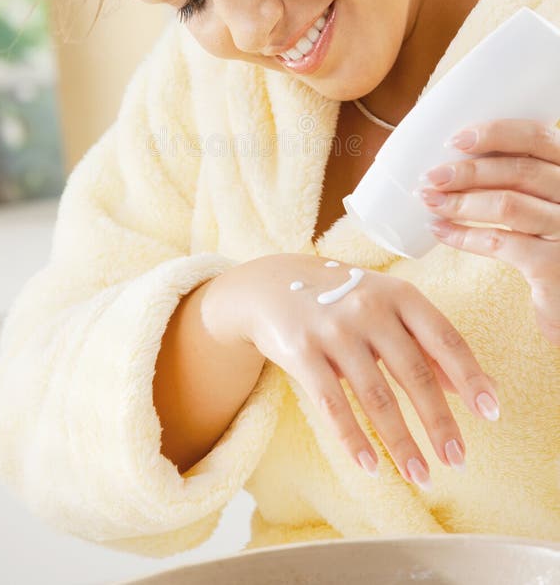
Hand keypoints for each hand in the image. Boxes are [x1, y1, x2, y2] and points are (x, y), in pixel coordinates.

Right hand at [201, 253, 500, 488]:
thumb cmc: (342, 298)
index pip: (444, 338)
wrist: (271, 285)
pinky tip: (371, 465)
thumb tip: (469, 388)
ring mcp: (334, 329)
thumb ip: (425, 343)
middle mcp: (369, 308)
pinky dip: (354, 439)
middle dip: (439, 422)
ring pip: (376, 396)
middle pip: (413, 373)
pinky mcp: (302, 351)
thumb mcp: (386, 307)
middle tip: (458, 460)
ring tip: (421, 476)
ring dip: (402, 442)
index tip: (491, 412)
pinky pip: (333, 404)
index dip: (470, 377)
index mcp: (398, 294)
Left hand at [417, 118, 559, 345]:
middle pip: (520, 170)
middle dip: (468, 171)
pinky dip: (464, 236)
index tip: (455, 140)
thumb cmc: (552, 246)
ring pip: (508, 205)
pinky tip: (441, 231)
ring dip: (461, 201)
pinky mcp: (555, 267)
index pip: (538, 137)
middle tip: (431, 176)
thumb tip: (457, 158)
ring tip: (430, 201)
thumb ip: (521, 179)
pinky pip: (501, 243)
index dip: (496, 134)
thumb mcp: (546, 204)